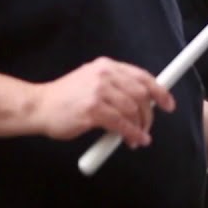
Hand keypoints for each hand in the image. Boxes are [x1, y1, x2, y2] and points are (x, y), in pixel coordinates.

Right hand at [31, 57, 175, 147]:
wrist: (39, 107)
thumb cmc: (65, 99)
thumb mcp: (90, 82)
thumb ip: (115, 87)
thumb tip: (142, 103)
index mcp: (105, 66)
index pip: (142, 76)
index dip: (159, 91)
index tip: (168, 105)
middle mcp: (104, 75)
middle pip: (141, 95)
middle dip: (149, 115)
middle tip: (147, 128)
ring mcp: (98, 92)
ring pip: (132, 111)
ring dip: (140, 128)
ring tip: (137, 138)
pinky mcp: (92, 110)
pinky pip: (122, 125)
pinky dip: (132, 134)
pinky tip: (133, 141)